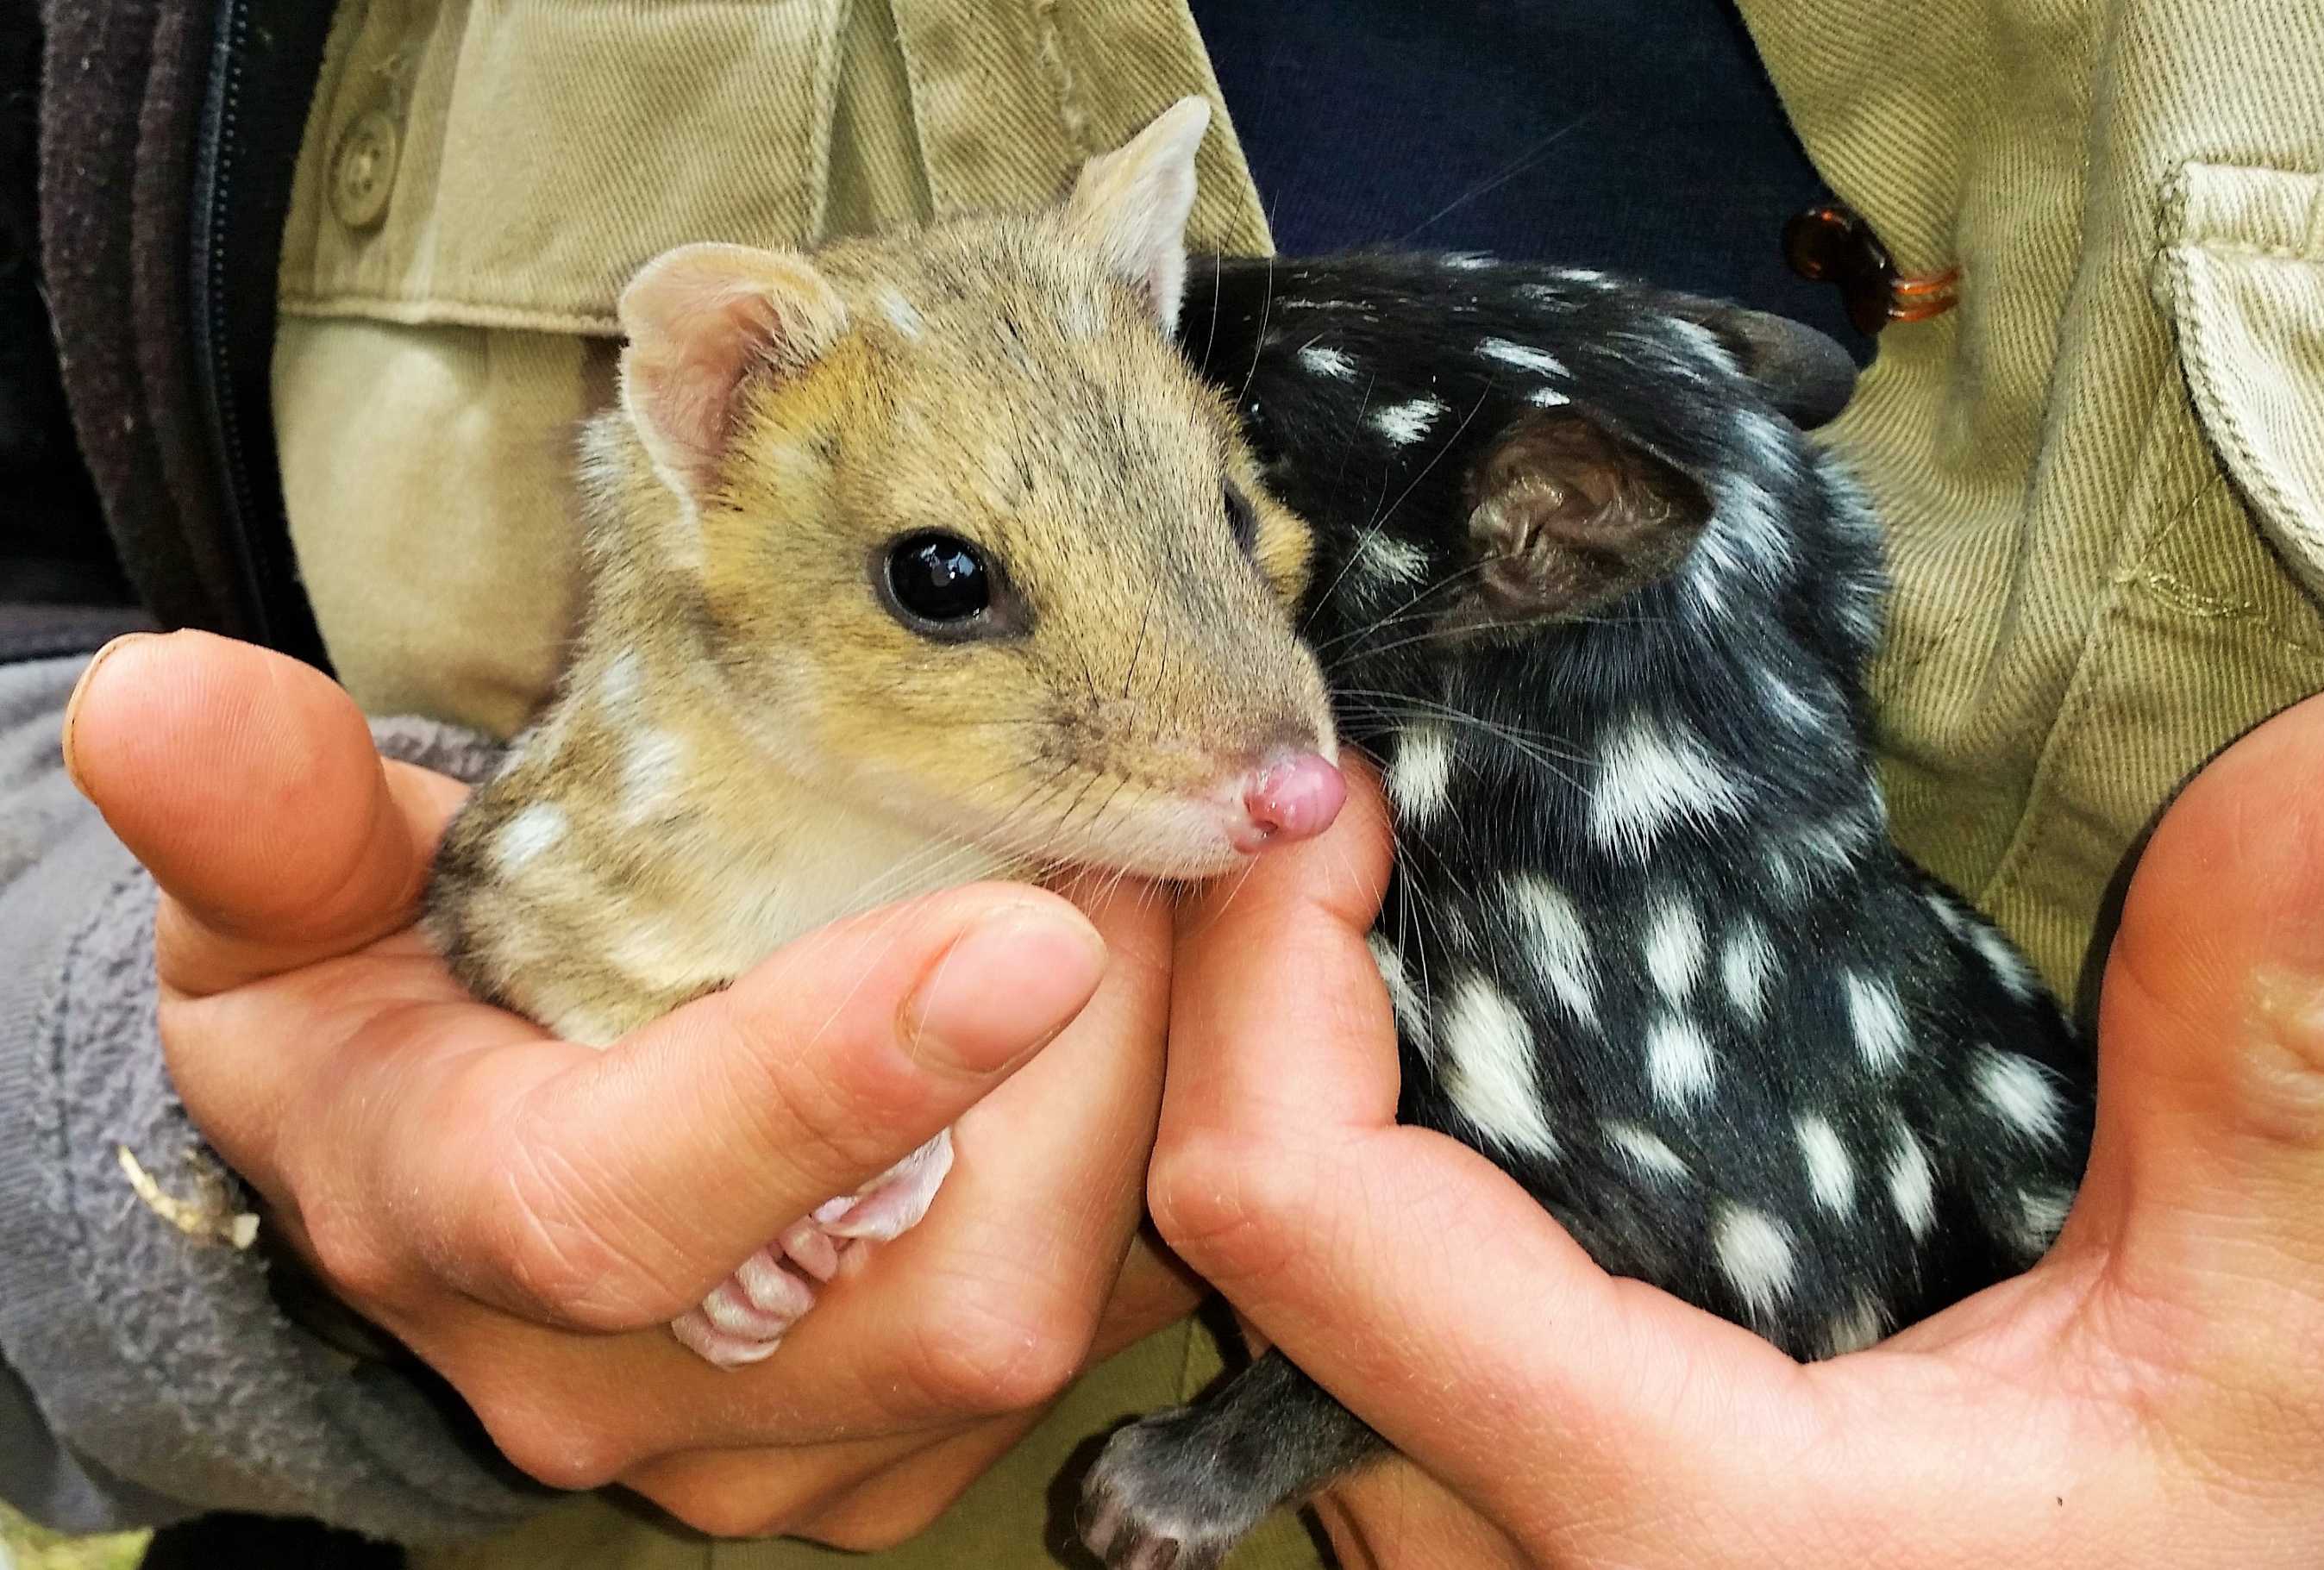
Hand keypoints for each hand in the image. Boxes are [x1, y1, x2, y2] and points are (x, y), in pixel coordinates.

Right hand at [63, 630, 1200, 1547]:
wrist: (444, 1187)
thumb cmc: (380, 1013)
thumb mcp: (290, 906)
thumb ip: (263, 816)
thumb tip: (168, 697)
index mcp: (462, 1224)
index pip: (630, 1203)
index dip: (826, 1082)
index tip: (1025, 935)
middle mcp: (636, 1382)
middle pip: (934, 1287)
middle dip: (1098, 1066)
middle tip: (1167, 848)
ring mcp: (791, 1443)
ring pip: (1059, 1311)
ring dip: (1162, 1099)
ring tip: (1186, 905)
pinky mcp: (909, 1448)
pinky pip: (1102, 1323)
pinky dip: (1163, 1159)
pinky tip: (1173, 1015)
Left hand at [1147, 653, 2323, 1568]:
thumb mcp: (2274, 1337)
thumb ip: (2279, 1031)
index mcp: (1651, 1499)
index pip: (1286, 1210)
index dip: (1259, 963)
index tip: (1345, 793)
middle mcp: (1492, 1557)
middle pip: (1213, 1229)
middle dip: (1231, 989)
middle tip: (1328, 787)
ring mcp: (1460, 1565)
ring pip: (1239, 1294)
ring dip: (1269, 1074)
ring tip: (1355, 887)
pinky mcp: (1478, 1551)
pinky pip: (1312, 1344)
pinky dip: (1328, 1172)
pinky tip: (1412, 1051)